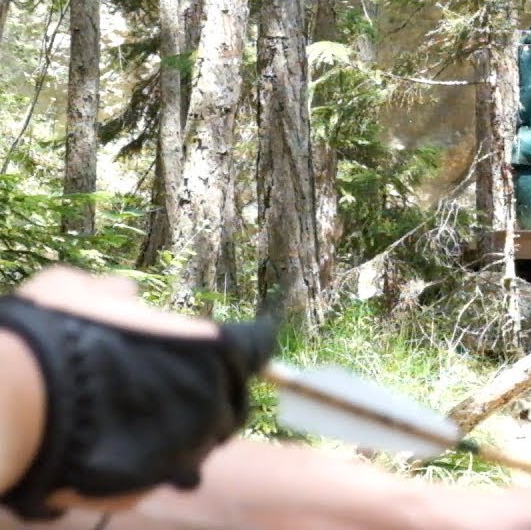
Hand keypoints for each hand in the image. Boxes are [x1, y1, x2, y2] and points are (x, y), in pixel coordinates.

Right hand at [0, 266, 276, 518]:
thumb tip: (128, 296)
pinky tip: (118, 445)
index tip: (253, 339)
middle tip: (187, 381)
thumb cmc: (51, 335)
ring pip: (198, 442)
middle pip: (231, 401)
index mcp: (213, 348)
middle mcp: (210, 403)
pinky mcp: (148, 486)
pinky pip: (158, 472)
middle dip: (216, 391)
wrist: (11, 404)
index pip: (257, 346)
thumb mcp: (78, 293)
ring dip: (183, 428)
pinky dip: (148, 459)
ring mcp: (183, 450)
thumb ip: (113, 296)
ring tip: (147, 416)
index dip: (252, 343)